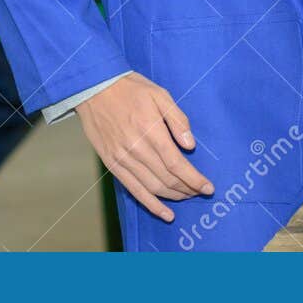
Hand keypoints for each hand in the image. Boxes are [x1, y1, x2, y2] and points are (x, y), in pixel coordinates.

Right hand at [78, 74, 213, 221]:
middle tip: (200, 192)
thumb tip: (190, 145)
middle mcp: (137, 149)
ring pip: (153, 187)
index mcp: (151, 131)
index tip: (208, 188)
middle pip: (167, 179)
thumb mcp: (160, 94)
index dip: (195, 179)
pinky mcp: (112, 165)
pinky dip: (151, 205)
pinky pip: (134, 190)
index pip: (177, 164)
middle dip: (188, 189)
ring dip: (173, 196)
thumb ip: (178, 120)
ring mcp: (123, 159)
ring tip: (187, 197)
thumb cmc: (131, 89)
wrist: (94, 89)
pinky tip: (165, 213)